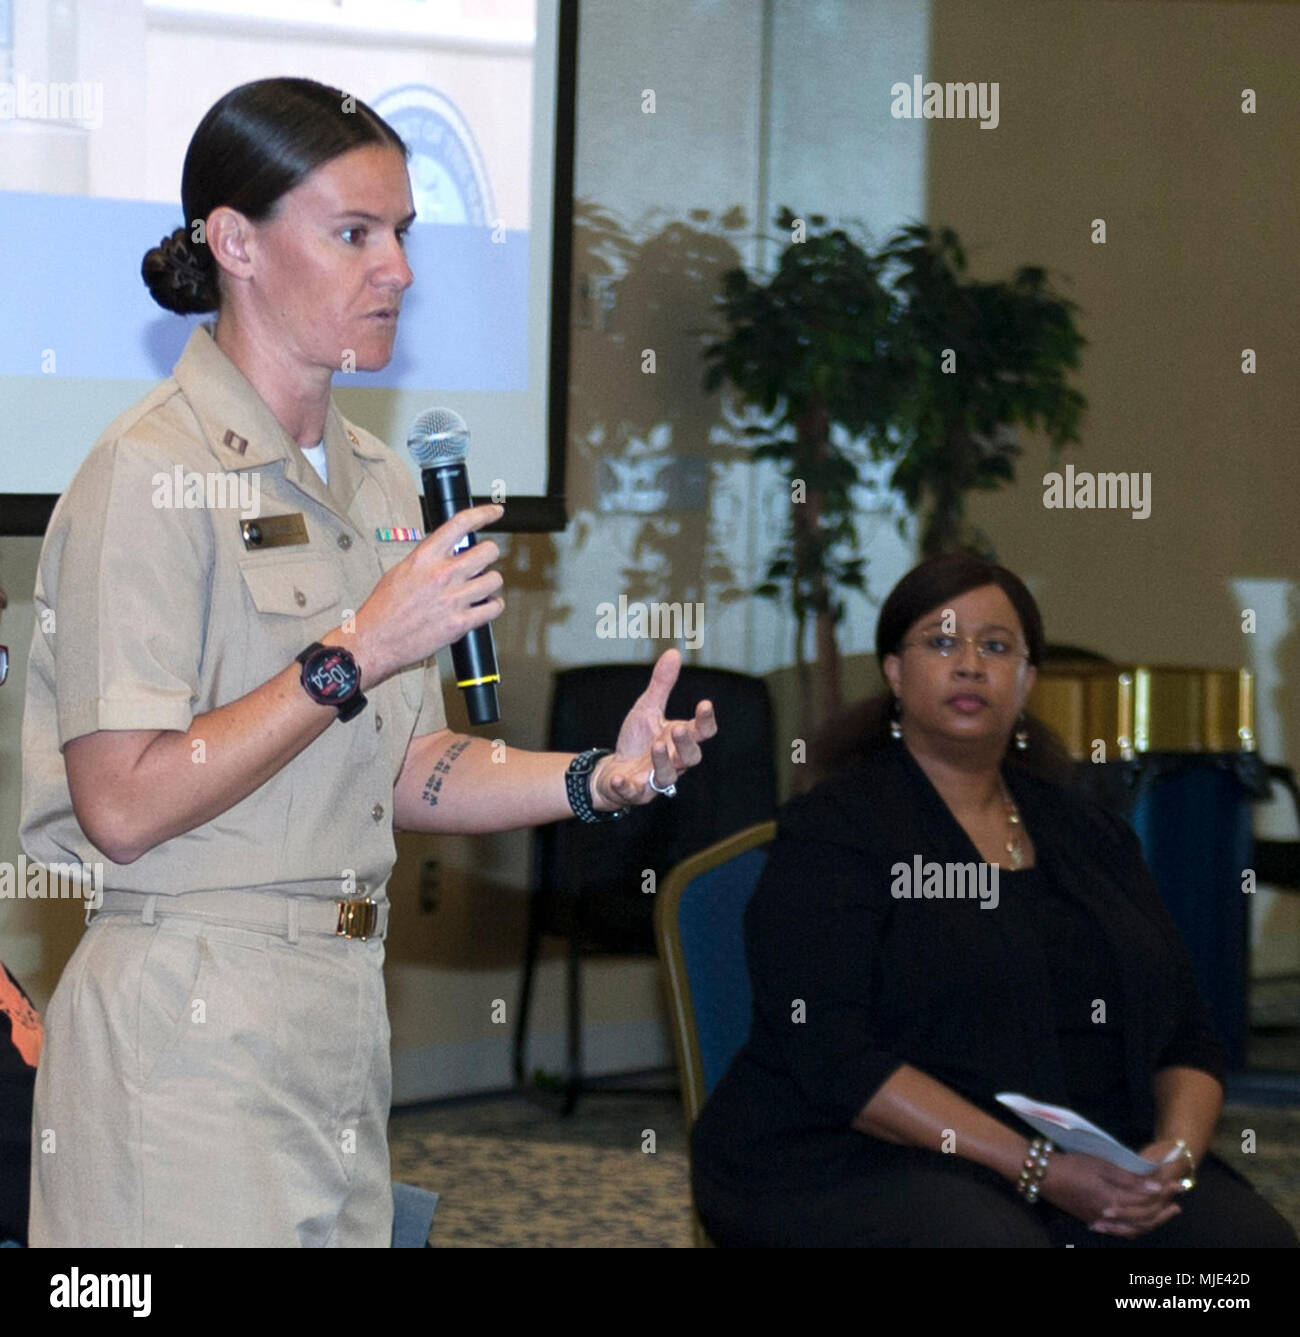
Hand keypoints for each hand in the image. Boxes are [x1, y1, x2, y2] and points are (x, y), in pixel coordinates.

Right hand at [342, 504, 504, 686]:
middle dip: (488, 555)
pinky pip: (493, 608)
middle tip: (482, 562)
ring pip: (495, 579)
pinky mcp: (459, 623)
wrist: (375, 639)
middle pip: (488, 551)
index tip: (495, 512)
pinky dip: (493, 606)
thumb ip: (428, 559)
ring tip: (480, 587)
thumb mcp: (401, 570)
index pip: (461, 523)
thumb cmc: (384, 607)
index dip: (484, 513)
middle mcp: (442, 574)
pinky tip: (484, 605)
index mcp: (425, 557)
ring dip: (490, 583)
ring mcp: (453, 599)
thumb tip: (450, 551)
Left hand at [589, 649, 717, 809]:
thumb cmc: (637, 741)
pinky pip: (635, 793)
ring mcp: (656, 779)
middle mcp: (673, 761)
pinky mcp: (637, 792)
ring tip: (656, 746)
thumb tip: (673, 652)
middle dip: (686, 744)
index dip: (706, 721)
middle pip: (691, 757)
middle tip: (679, 728)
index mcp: (679, 740)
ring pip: (668, 776)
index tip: (704, 704)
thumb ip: (662, 685)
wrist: (613, 771)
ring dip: (662, 762)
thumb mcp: (647, 708)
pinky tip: (620, 779)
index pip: (702, 733)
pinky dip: (627, 787)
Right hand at [1040, 1149, 1182, 1238]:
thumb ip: (1129, 1179)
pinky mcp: (1091, 1219)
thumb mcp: (1101, 1165)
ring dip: (1150, 1222)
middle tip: (1176, 1205)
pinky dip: (1133, 1228)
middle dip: (1162, 1213)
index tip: (1177, 1184)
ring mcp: (1100, 1220)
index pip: (1146, 1201)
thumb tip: (1156, 1186)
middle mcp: (1110, 1216)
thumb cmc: (1072, 1165)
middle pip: (1144, 1221)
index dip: (1164, 1193)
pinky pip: (1120, 1230)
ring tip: (1162, 1213)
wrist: (1043, 1175)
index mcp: (1114, 1201)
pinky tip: (1136, 1222)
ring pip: (1133, 1229)